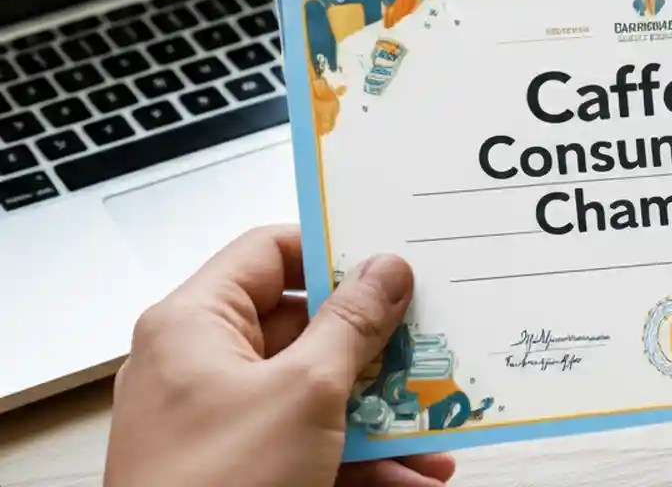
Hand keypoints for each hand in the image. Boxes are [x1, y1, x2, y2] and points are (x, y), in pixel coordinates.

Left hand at [105, 225, 454, 486]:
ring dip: (379, 413)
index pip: (269, 253)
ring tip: (433, 427)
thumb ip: (353, 325)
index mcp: (194, 324)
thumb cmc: (217, 486)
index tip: (392, 265)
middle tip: (428, 346)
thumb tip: (385, 269)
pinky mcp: (239, 469)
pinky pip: (307, 444)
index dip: (333, 251)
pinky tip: (411, 478)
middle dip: (374, 348)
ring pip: (314, 394)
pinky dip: (357, 459)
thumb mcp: (305, 394)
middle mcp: (199, 365)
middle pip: (303, 328)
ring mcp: (219, 421)